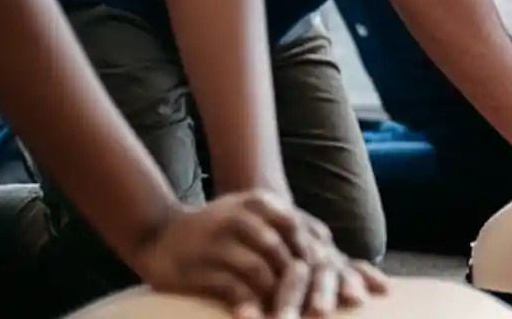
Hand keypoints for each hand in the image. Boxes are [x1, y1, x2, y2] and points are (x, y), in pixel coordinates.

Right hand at [130, 191, 387, 318]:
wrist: (162, 234)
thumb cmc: (221, 231)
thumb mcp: (256, 219)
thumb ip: (293, 228)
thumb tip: (332, 246)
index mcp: (265, 204)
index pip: (307, 237)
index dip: (330, 268)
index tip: (349, 298)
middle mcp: (245, 217)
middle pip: (289, 257)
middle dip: (310, 290)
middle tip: (325, 315)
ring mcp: (222, 238)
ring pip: (263, 272)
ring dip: (281, 301)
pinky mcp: (201, 262)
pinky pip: (231, 286)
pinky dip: (248, 305)